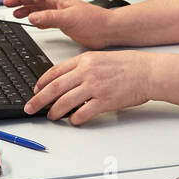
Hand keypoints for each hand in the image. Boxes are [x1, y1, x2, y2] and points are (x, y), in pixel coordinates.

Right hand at [3, 0, 114, 48]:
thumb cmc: (95, 21)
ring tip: (15, 12)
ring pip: (38, 8)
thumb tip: (31, 17)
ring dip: (25, 9)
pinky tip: (33, 22)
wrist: (109, 30)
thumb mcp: (68, 19)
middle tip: (7, 3)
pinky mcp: (64, 23)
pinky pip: (46, 19)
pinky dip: (36, 19)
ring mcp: (61, 13)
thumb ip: (48, 18)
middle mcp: (57, 4)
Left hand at [25, 50, 155, 122]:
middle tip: (30, 108)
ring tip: (51, 117)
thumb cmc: (130, 65)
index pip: (55, 71)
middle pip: (54, 88)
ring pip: (65, 102)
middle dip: (39, 100)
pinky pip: (83, 113)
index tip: (35, 90)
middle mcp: (87, 72)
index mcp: (85, 60)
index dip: (41, 83)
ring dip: (55, 111)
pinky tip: (73, 121)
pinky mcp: (105, 101)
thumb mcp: (102, 58)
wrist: (149, 72)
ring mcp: (95, 87)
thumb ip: (84, 66)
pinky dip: (75, 119)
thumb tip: (67, 79)